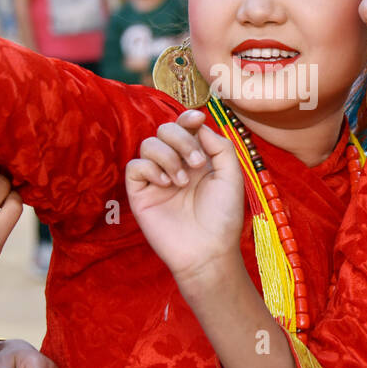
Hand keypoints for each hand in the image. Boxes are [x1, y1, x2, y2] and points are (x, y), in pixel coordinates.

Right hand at [124, 110, 243, 293]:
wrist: (208, 250)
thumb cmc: (223, 217)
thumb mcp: (231, 176)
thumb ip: (220, 146)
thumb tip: (200, 125)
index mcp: (198, 158)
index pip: (186, 128)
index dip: (187, 117)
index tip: (197, 119)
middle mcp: (176, 164)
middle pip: (165, 130)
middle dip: (181, 139)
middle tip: (196, 164)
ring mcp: (156, 178)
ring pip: (148, 144)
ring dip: (167, 156)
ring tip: (182, 181)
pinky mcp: (140, 193)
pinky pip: (134, 166)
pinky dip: (150, 169)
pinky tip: (166, 185)